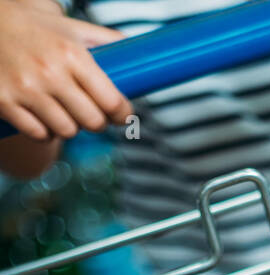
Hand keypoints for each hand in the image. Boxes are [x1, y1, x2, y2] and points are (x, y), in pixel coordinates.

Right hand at [0, 0, 132, 141]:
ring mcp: (26, 89)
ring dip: (69, 126)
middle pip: (93, 122)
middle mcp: (50, 72)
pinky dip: (45, 130)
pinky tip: (42, 115)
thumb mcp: (69, 26)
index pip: (112, 101)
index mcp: (71, 53)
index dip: (123, 113)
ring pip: (67, 131)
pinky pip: (39, 134)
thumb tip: (138, 53)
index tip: (123, 115)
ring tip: (63, 110)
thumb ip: (102, 40)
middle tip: (91, 113)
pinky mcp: (5, 102)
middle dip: (97, 121)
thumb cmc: (33, 26)